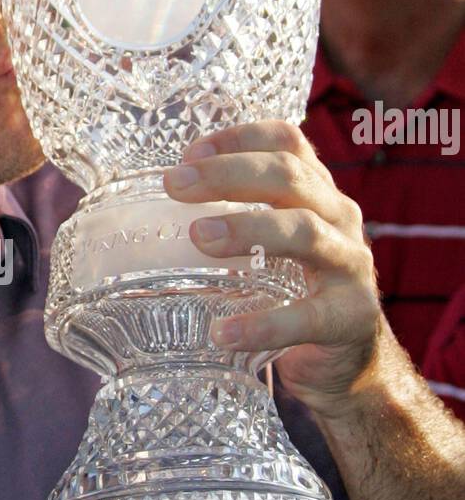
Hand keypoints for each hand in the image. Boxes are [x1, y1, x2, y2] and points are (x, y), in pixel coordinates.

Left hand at [162, 120, 384, 418]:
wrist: (348, 361)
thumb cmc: (296, 293)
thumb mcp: (271, 247)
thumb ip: (232, 224)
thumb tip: (147, 217)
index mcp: (317, 194)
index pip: (287, 142)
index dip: (239, 138)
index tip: (189, 153)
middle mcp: (340, 218)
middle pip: (291, 176)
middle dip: (230, 174)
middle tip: (175, 184)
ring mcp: (352, 265)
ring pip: (306, 232)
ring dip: (249, 229)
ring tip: (198, 238)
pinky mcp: (352, 316)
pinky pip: (309, 317)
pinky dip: (265, 325)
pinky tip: (223, 333)